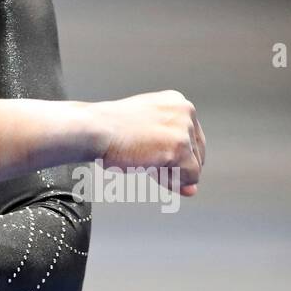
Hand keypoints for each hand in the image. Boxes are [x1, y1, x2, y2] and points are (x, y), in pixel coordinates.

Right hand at [90, 90, 205, 196]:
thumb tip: (192, 188)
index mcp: (176, 102)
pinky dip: (171, 182)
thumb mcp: (147, 135)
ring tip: (144, 161)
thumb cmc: (110, 130)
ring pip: (194, 169)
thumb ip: (173, 155)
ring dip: (170, 174)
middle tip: (147, 161)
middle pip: (197, 156)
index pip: (193, 140)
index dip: (176, 157)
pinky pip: (189, 178)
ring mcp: (183, 129)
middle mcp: (185, 111)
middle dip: (175, 167)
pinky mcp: (179, 147)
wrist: (94, 129)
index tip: (157, 159)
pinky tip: (149, 169)